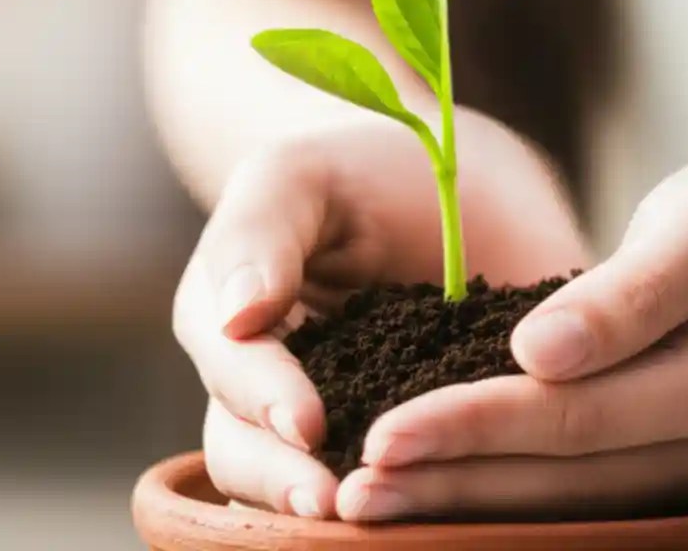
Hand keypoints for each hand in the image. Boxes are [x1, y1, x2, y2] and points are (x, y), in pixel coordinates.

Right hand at [172, 113, 587, 518]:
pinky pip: (401, 492)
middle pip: (252, 454)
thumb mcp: (299, 176)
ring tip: (385, 526)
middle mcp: (272, 394)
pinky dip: (413, 507)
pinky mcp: (413, 450)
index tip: (306, 423)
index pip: (234, 374)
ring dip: (338, 512)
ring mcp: (342, 428)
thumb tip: (238, 315)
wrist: (453, 189)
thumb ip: (257, 235)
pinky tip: (446, 516)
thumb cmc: (357, 172)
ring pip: (310, 488)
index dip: (263, 399)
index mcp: (234, 330)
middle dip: (286, 482)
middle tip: (335, 504)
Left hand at [344, 154, 687, 520]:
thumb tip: (540, 352)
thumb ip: (638, 287)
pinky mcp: (661, 478)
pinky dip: (493, 498)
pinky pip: (569, 499)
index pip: (573, 418)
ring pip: (558, 509)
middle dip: (444, 490)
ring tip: (366, 507)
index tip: (380, 436)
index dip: (471, 429)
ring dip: (458, 510)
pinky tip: (424, 490)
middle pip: (554, 485)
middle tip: (347, 497)